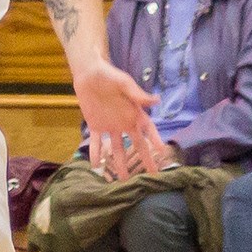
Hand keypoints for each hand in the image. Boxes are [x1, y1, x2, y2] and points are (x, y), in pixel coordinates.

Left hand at [74, 61, 162, 178]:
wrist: (88, 72)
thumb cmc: (109, 75)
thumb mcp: (124, 83)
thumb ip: (138, 94)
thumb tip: (157, 100)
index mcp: (134, 113)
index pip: (149, 130)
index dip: (156, 140)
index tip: (163, 153)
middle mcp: (124, 122)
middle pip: (136, 144)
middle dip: (144, 159)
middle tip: (151, 175)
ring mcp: (110, 126)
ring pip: (117, 148)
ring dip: (119, 162)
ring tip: (122, 179)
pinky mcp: (95, 125)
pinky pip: (96, 142)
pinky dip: (96, 153)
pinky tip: (96, 166)